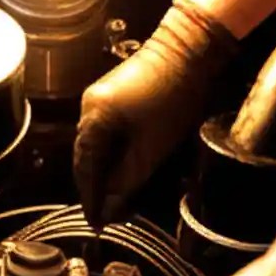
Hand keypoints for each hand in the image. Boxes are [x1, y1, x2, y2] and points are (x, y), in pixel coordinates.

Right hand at [74, 0, 237, 227]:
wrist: (190, 52)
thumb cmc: (174, 99)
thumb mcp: (151, 151)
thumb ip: (127, 182)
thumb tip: (110, 209)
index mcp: (93, 121)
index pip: (85, 171)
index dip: (91, 200)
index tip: (98, 224)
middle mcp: (87, 108)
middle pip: (86, 159)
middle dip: (97, 188)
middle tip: (108, 214)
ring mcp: (98, 99)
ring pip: (95, 146)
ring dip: (105, 171)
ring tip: (116, 196)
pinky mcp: (112, 95)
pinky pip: (104, 132)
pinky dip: (111, 153)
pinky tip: (122, 167)